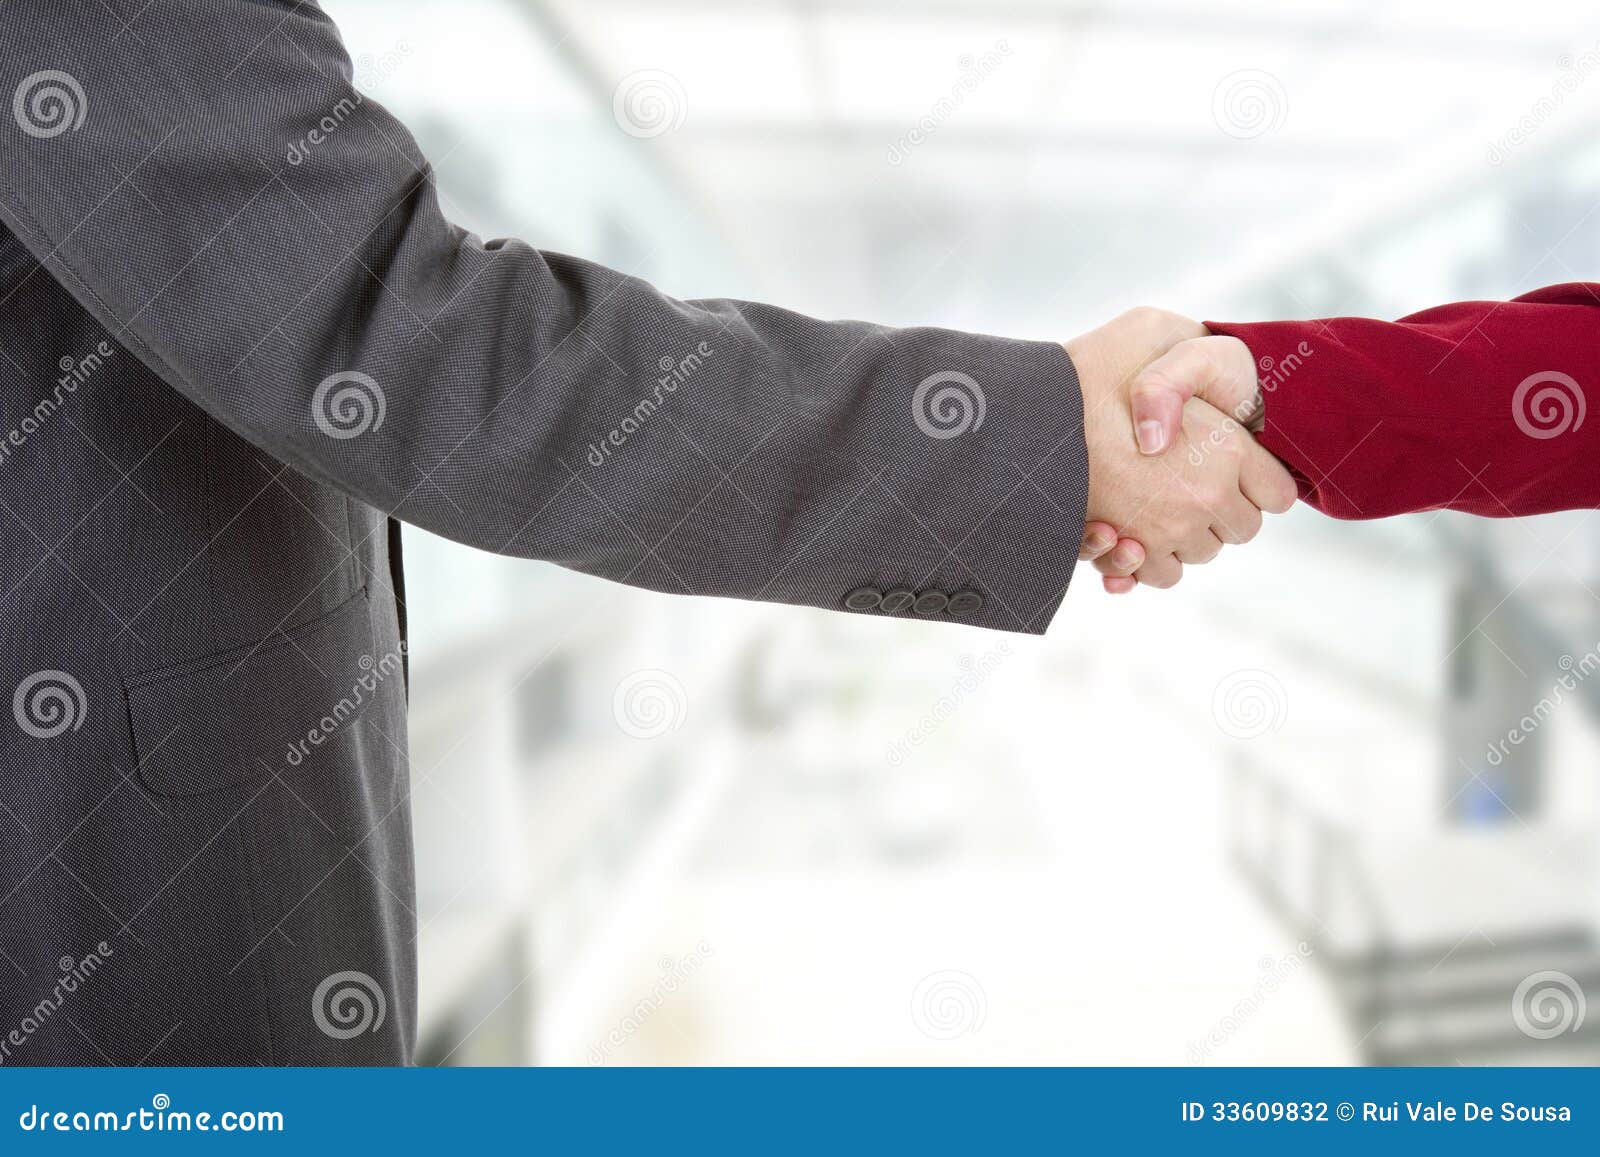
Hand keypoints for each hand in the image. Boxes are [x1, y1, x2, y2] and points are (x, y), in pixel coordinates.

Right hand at [1070, 314, 1293, 590]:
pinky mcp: (1133, 556)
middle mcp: (1206, 497)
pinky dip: (1149, 561)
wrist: (1025, 417)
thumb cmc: (1089, 367)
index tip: (1237, 467)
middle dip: (1223, 510)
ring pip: (1203, 552)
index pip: (1278, 492)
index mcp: (1228, 448)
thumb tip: (1202, 410)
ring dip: (1185, 535)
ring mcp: (1170, 532)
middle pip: (1242, 527)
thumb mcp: (1151, 329)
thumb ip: (1190, 360)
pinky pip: (1163, 574)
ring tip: (1157, 503)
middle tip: (1191, 479)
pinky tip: (1131, 533)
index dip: (1261, 481)